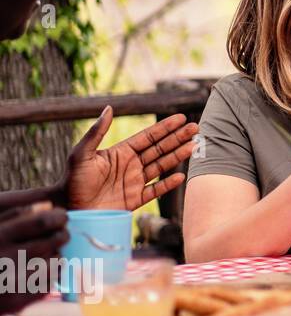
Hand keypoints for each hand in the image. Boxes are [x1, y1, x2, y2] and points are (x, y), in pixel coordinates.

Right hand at [0, 202, 67, 314]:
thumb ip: (13, 214)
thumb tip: (47, 204)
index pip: (40, 222)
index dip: (57, 217)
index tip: (62, 216)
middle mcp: (3, 260)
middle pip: (51, 242)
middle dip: (61, 235)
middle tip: (63, 234)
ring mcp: (10, 283)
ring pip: (54, 263)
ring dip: (57, 255)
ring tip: (51, 252)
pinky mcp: (15, 302)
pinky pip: (48, 284)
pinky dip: (50, 275)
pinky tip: (42, 270)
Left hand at [65, 107, 199, 211]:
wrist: (69, 208)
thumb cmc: (71, 180)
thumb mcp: (81, 154)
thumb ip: (97, 132)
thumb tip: (109, 108)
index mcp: (121, 152)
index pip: (148, 137)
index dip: (165, 127)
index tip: (181, 118)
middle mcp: (131, 165)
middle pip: (160, 149)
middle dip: (178, 138)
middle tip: (195, 128)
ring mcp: (135, 182)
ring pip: (162, 166)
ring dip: (178, 156)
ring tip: (194, 146)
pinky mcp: (135, 200)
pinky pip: (156, 190)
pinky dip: (168, 183)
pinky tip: (180, 176)